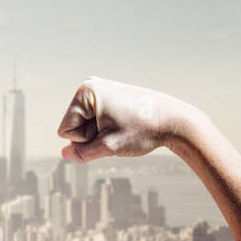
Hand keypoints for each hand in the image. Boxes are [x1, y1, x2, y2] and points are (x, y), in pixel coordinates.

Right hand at [57, 76, 196, 160]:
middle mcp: (90, 86)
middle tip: (119, 130)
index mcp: (85, 92)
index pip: (65, 131)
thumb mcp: (108, 147)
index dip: (85, 140)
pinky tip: (125, 123)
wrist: (174, 120)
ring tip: (124, 126)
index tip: (110, 132)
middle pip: (74, 126)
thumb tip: (65, 154)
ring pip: (85, 124)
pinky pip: (96, 119)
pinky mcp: (110, 95)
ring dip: (101, 132)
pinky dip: (107, 127)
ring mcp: (100, 89)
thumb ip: (82, 152)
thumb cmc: (142, 131)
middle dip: (93, 135)